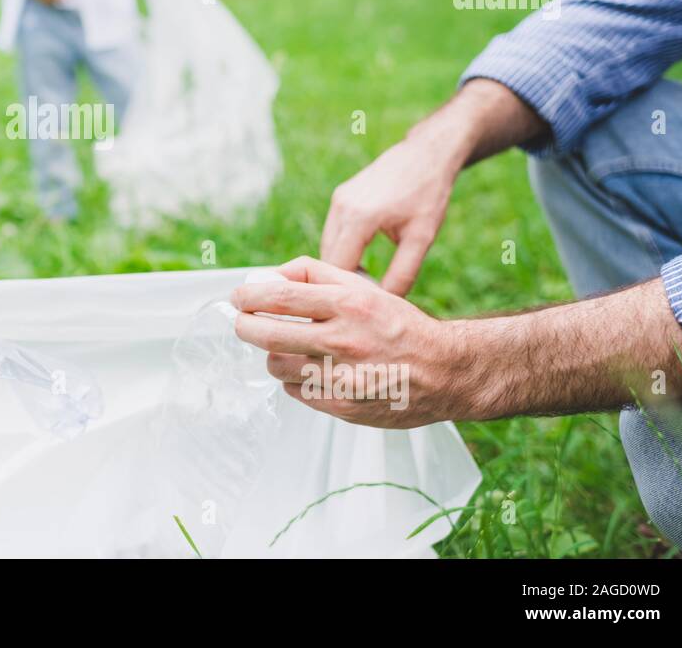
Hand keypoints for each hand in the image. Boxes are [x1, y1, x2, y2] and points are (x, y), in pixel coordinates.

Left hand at [231, 257, 471, 427]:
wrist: (443, 371)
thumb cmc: (400, 326)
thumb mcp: (365, 288)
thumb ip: (317, 274)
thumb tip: (273, 275)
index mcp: (349, 305)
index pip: (281, 297)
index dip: (250, 296)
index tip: (239, 296)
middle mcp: (344, 341)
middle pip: (269, 334)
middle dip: (245, 325)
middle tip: (242, 321)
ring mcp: (342, 378)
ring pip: (277, 365)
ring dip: (272, 354)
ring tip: (284, 346)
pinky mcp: (342, 406)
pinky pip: (295, 391)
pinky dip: (294, 379)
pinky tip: (310, 369)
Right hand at [320, 133, 459, 294]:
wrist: (425, 154)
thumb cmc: (428, 195)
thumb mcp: (422, 238)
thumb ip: (403, 273)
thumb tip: (385, 302)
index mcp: (360, 218)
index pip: (338, 267)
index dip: (346, 290)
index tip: (362, 307)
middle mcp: (342, 207)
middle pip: (326, 258)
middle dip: (340, 281)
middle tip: (361, 300)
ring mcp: (338, 200)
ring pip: (327, 246)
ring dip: (340, 265)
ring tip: (363, 281)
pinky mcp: (340, 197)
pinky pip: (333, 233)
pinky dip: (341, 249)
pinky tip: (360, 261)